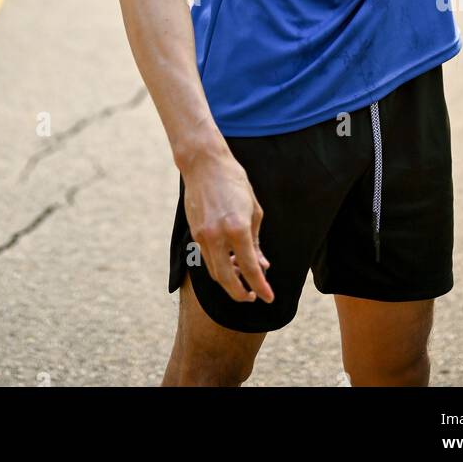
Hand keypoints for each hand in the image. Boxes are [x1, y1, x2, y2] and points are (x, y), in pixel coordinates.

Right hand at [182, 151, 273, 303]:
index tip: (268, 297)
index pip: (251, 268)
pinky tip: (229, 263)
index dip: (261, 287)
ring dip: (229, 282)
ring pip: (214, 272)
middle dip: (240, 294)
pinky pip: (207, 258)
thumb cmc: (233, 182)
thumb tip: (262, 265)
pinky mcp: (194, 233)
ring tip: (243, 280)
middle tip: (252, 297)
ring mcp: (203, 236)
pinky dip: (219, 266)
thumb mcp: (253, 210)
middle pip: (227, 279)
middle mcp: (217, 236)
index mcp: (237, 228)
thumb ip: (256, 241)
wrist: (204, 164)